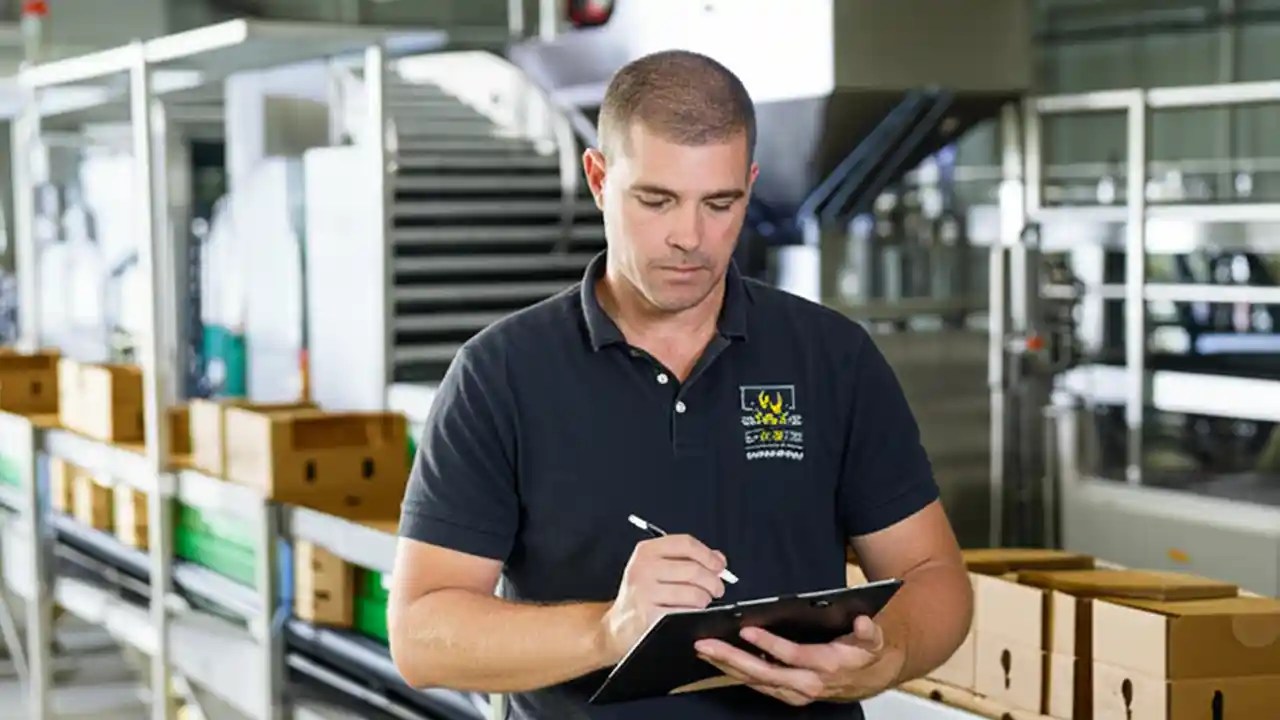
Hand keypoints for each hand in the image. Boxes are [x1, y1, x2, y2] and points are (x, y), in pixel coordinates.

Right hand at [599, 535, 727, 662]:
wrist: (619, 626)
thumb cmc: (643, 595)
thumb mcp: (657, 569)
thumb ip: (687, 559)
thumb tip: (718, 558)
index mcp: (646, 551)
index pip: (686, 544)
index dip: (708, 555)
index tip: (720, 565)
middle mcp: (643, 569)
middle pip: (694, 570)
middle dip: (713, 581)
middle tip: (717, 589)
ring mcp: (645, 593)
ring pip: (694, 593)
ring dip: (705, 600)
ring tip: (702, 602)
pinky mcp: (649, 616)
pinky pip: (686, 613)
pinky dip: (695, 614)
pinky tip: (691, 613)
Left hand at [693, 616, 902, 706]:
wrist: (870, 678)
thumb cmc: (866, 655)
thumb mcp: (874, 641)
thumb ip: (869, 632)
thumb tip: (863, 622)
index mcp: (824, 666)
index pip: (791, 656)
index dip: (768, 643)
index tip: (746, 629)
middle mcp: (805, 684)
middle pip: (762, 673)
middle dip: (732, 659)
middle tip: (705, 644)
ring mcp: (793, 692)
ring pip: (754, 681)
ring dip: (727, 666)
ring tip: (703, 650)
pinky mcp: (785, 693)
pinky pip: (756, 684)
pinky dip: (734, 672)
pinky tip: (717, 660)